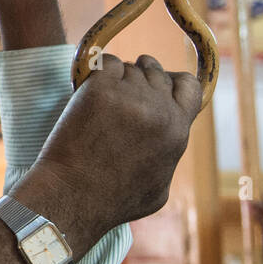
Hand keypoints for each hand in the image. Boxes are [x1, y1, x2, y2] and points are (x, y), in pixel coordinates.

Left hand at [19, 54, 201, 251]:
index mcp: (178, 130)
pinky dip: (97, 71)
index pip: (189, 85)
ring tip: (101, 101)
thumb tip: (167, 142)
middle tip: (122, 90)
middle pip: (156, 71)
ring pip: (129, 68)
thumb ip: (168, 157)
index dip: (173, 82)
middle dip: (141, 75)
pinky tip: (88, 89)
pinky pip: (105, 62)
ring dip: (117, 77)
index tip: (157, 86)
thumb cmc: (112, 201)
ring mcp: (130, 97)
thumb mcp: (159, 189)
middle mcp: (159, 110)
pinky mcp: (101, 90)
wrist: (73, 196)